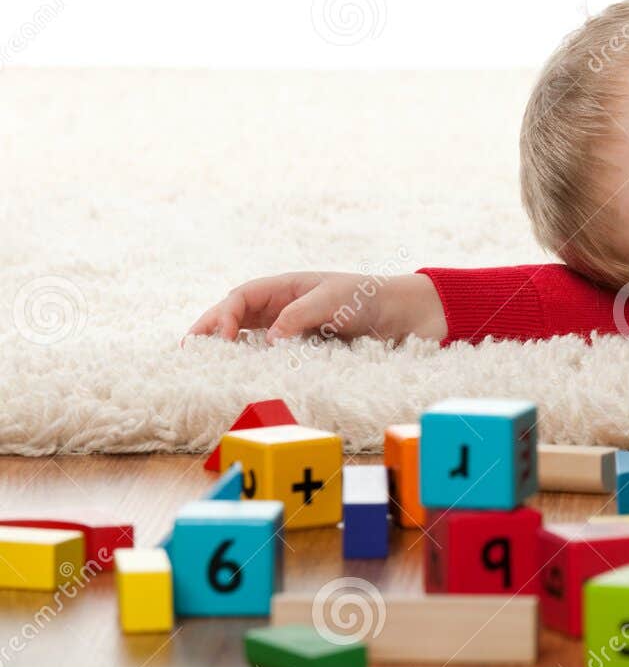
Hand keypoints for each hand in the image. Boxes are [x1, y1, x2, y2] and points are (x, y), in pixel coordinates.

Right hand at [185, 271, 445, 343]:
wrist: (405, 316)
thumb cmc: (369, 298)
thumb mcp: (333, 299)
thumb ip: (299, 316)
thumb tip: (267, 341)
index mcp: (285, 287)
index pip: (241, 298)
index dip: (223, 317)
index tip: (220, 340)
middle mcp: (282, 308)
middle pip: (235, 318)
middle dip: (209, 332)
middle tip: (186, 353)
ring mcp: (291, 330)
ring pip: (248, 338)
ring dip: (226, 351)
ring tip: (203, 369)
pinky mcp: (304, 351)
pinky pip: (271, 357)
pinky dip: (254, 366)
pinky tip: (242, 379)